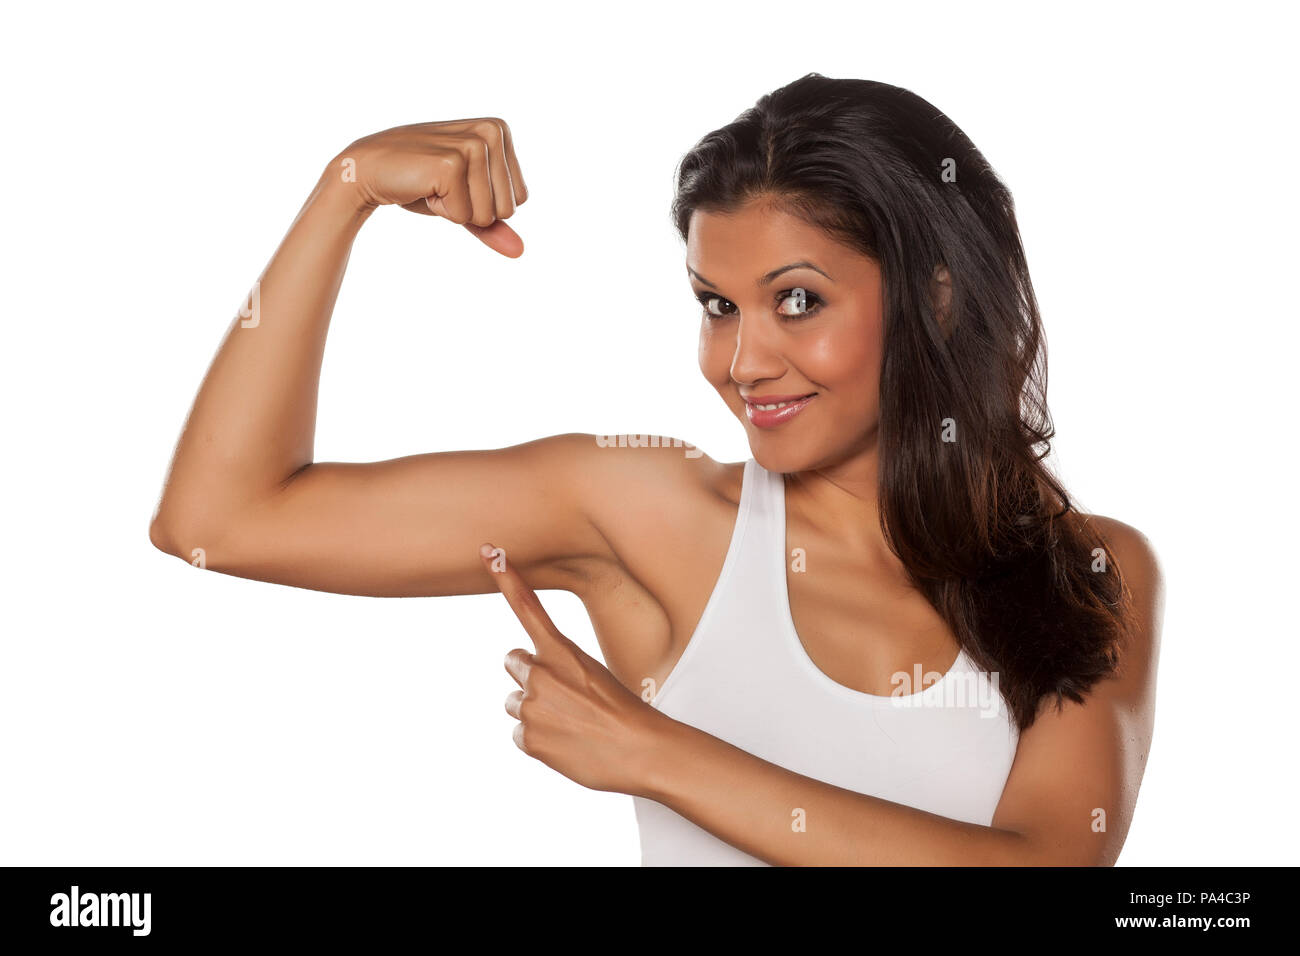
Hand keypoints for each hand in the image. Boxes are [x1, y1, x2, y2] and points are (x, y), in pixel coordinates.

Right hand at [330, 118, 528, 257]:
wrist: (369, 170)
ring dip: (456, 210)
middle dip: (473, 209)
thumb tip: (520, 251)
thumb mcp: (463, 201)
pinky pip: (465, 216)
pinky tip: (423, 187)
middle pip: (508, 208)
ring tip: (433, 184)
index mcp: (500, 130)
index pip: (520, 198)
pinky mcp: (451, 164)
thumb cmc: (419, 182)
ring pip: (489, 215)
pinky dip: (441, 211)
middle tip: (442, 185)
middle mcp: (491, 131)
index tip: (456, 182)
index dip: (484, 203)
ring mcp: (472, 145)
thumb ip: (493, 224)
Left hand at [478, 542, 667, 794]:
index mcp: (562, 651)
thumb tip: (533, 688)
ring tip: (569, 723)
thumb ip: (560, 671)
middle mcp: (541, 674)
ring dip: (534, 710)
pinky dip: (538, 740)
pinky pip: (520, 733)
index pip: (527, 606)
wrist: (642, 751)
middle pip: (513, 662)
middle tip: (560, 694)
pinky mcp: (528, 737)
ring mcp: (532, 706)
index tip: (487, 551)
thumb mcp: (596, 676)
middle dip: (528, 674)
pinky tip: (565, 744)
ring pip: (515, 702)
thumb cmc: (625, 713)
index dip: (506, 577)